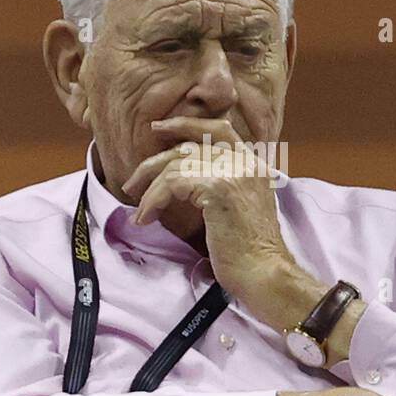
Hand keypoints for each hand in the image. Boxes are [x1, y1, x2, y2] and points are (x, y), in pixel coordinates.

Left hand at [123, 117, 292, 305]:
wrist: (263, 271)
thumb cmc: (247, 250)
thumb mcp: (237, 207)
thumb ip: (219, 184)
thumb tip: (180, 178)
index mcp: (253, 163)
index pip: (218, 130)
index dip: (185, 125)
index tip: (157, 129)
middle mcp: (246, 161)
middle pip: (190, 146)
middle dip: (154, 162)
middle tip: (132, 181)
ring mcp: (234, 172)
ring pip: (177, 165)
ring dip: (150, 188)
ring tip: (139, 209)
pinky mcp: (219, 187)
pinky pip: (172, 184)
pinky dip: (153, 200)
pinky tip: (146, 218)